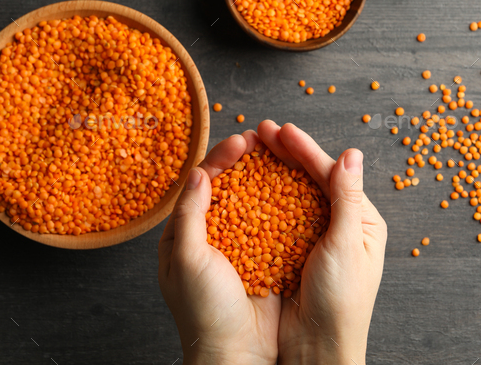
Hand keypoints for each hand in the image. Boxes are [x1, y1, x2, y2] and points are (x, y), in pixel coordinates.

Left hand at [158, 131, 279, 364]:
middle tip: (262, 139)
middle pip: (229, 187)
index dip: (220, 159)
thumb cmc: (203, 310)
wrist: (236, 353)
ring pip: (253, 201)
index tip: (241, 142)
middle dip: (243, 161)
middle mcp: (212, 235)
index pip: (201, 185)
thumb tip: (198, 174)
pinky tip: (295, 187)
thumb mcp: (187, 259)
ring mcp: (240, 244)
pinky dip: (283, 204)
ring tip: (280, 154)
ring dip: (265, 177)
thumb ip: (189, 215)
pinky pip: (274, 224)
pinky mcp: (265, 255)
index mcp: (185, 234)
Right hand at [255, 120, 386, 364]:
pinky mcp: (296, 250)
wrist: (318, 346)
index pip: (332, 175)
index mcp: (362, 221)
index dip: (306, 150)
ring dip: (276, 171)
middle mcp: (341, 225)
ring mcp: (317, 237)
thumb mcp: (347, 245)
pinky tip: (252, 183)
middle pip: (312, 179)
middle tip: (263, 131)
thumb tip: (352, 154)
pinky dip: (267, 198)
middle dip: (288, 153)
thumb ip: (348, 198)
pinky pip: (281, 217)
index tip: (282, 131)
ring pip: (295, 194)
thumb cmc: (341, 302)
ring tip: (256, 148)